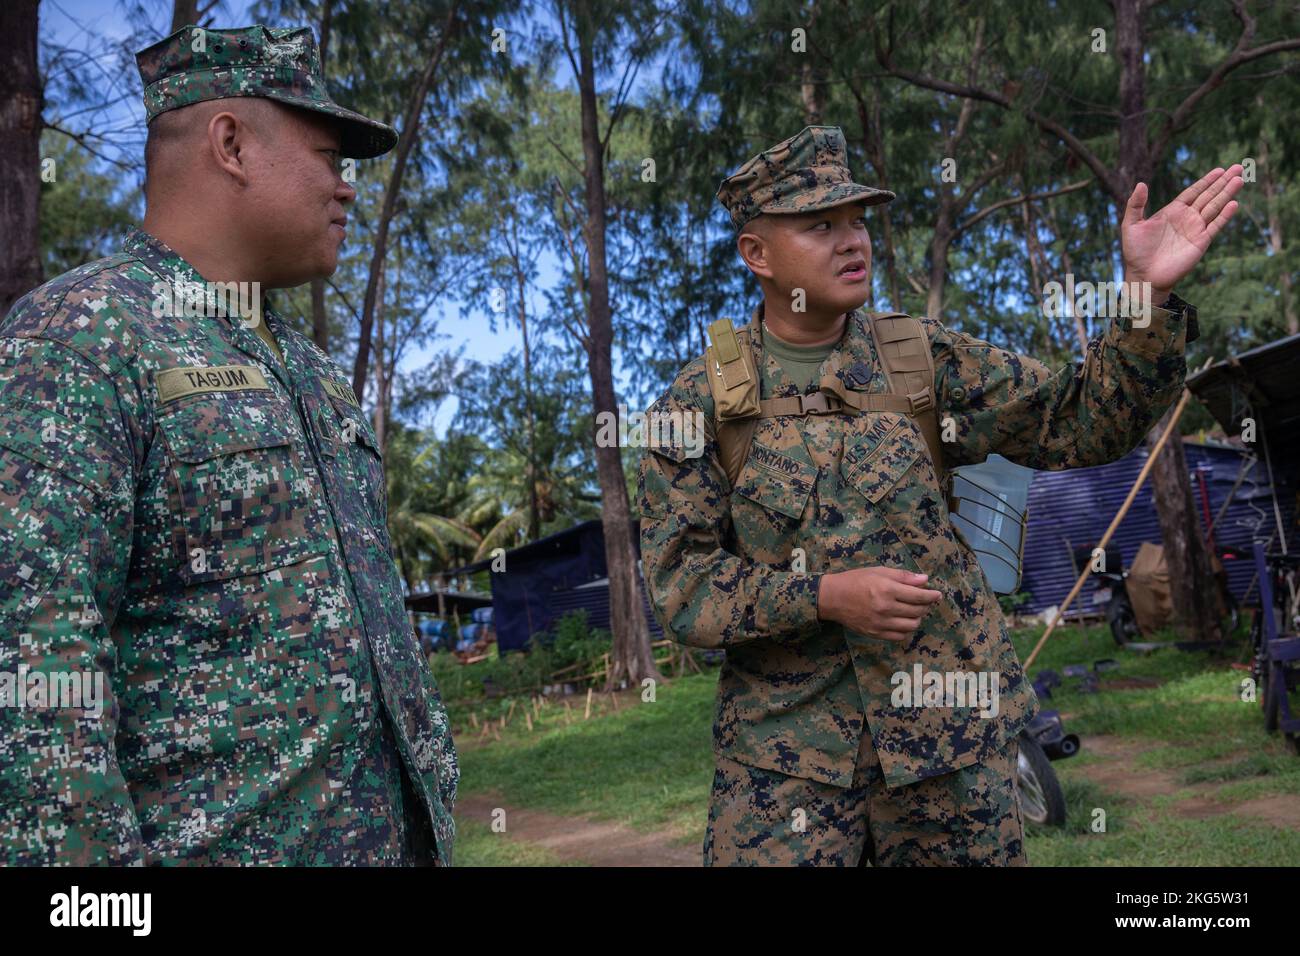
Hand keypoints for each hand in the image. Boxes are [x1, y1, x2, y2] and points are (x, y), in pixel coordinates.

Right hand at [817, 566, 942, 641]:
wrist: (832, 598)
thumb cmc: (855, 580)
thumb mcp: (878, 571)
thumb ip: (902, 576)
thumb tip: (924, 580)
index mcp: (887, 589)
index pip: (919, 596)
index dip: (931, 596)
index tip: (937, 594)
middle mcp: (886, 607)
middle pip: (917, 611)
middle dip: (925, 606)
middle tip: (924, 601)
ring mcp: (881, 623)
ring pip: (911, 625)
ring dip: (917, 618)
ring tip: (913, 611)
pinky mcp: (876, 633)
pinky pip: (899, 636)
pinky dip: (906, 629)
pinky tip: (903, 621)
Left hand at [1121, 165, 1243, 295]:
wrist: (1144, 275)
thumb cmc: (1135, 252)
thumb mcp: (1131, 225)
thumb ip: (1135, 204)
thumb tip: (1140, 184)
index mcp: (1173, 211)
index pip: (1193, 192)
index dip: (1206, 181)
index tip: (1220, 170)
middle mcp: (1187, 218)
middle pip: (1208, 196)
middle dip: (1223, 182)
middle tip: (1238, 168)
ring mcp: (1195, 229)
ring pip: (1215, 207)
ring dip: (1227, 193)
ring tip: (1239, 179)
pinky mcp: (1200, 242)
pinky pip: (1215, 226)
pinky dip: (1224, 215)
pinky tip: (1233, 204)